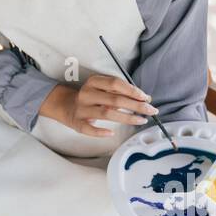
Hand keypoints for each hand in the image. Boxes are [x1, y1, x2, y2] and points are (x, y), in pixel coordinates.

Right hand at [39, 75, 156, 137]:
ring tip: (141, 120)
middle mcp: (86, 94)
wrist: (65, 105)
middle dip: (135, 105)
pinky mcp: (77, 123)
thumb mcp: (101, 89)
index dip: (132, 90)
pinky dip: (100, 132)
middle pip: (114, 99)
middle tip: (151, 110)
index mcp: (93, 82)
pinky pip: (89, 129)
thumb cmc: (90, 97)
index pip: (115, 83)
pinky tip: (111, 133)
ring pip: (106, 113)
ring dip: (126, 118)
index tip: (145, 97)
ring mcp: (81, 109)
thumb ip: (120, 92)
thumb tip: (144, 98)